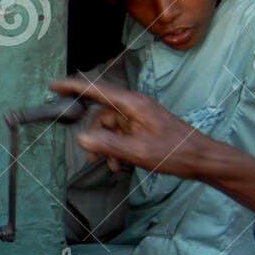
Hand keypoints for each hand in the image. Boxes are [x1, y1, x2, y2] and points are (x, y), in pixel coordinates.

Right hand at [51, 76, 210, 177]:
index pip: (96, 90)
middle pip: (100, 113)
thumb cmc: (174, 152)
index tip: (52, 87)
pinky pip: (120, 134)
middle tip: (91, 157)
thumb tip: (81, 138)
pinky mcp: (143, 127)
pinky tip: (120, 166)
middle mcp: (133, 105)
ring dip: (106, 147)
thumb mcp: (138, 151)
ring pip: (109, 127)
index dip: (72, 87)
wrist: (202, 159)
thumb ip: (108, 144)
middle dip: (93, 135)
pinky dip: (116, 148)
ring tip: (111, 167)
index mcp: (132, 104)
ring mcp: (139, 116)